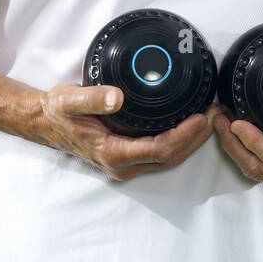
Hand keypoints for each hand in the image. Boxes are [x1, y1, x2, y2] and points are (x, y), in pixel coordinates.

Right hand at [31, 83, 219, 180]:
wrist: (46, 121)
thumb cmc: (58, 112)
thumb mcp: (70, 100)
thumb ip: (92, 98)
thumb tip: (116, 97)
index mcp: (112, 153)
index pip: (159, 149)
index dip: (184, 135)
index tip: (201, 117)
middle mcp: (122, 165)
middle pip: (170, 157)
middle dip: (197, 138)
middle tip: (216, 113)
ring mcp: (125, 164)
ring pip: (168, 158)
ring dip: (192, 140)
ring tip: (211, 118)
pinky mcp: (128, 157)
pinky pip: (161, 154)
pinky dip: (180, 141)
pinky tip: (190, 125)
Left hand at [211, 102, 262, 197]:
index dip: (254, 143)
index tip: (237, 124)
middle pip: (257, 168)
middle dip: (233, 145)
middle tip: (218, 117)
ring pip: (254, 170)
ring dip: (233, 147)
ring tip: (219, 120)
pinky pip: (258, 166)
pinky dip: (242, 149)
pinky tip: (233, 129)